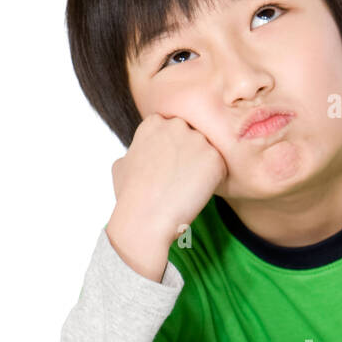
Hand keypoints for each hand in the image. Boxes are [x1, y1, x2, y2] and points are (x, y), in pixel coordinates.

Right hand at [107, 113, 227, 279]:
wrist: (144, 218)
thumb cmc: (130, 198)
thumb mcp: (122, 165)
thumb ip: (136, 151)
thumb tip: (139, 154)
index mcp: (154, 122)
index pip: (174, 131)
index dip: (173, 153)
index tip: (166, 171)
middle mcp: (177, 124)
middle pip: (193, 139)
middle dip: (190, 157)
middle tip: (179, 182)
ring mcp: (197, 140)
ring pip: (208, 154)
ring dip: (202, 171)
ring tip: (185, 190)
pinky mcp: (215, 158)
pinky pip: (220, 170)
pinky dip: (213, 184)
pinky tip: (195, 195)